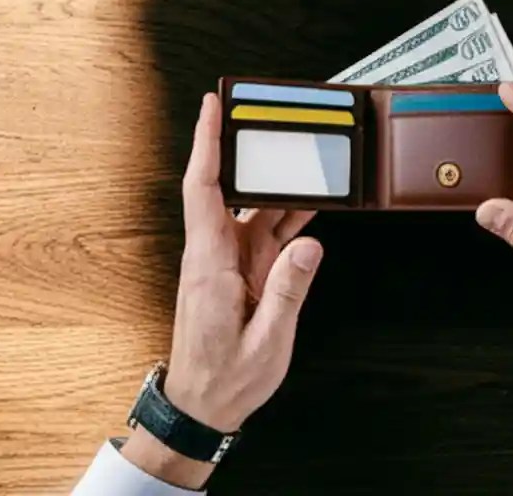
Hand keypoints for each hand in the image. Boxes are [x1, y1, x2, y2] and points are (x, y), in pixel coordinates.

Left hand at [121, 93, 322, 487]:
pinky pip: (265, 233)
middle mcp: (215, 255)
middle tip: (273, 115)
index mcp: (210, 265)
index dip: (207, 143)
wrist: (201, 407)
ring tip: (309, 156)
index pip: (204, 188)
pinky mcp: (241, 273)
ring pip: (254, 209)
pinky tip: (312, 203)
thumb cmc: (224, 379)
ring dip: (279, 184)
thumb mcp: (266, 342)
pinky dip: (288, 216)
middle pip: (232, 188)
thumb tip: (309, 244)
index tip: (212, 105)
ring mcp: (228, 263)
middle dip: (251, 149)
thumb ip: (288, 291)